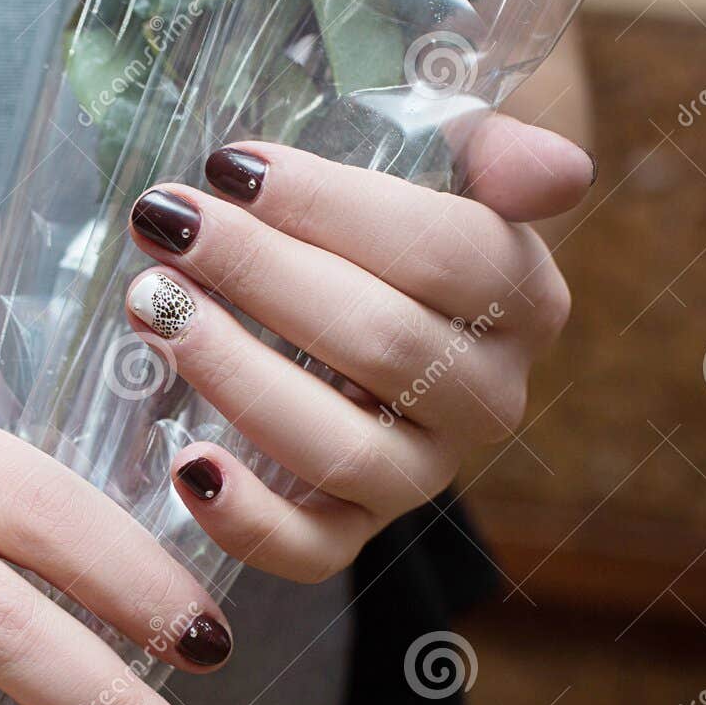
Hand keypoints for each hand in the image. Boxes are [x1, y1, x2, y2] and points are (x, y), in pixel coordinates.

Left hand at [122, 115, 594, 581]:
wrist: (375, 307)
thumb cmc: (390, 221)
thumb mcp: (449, 164)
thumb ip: (498, 153)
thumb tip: (553, 173)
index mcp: (524, 299)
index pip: (444, 251)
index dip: (333, 206)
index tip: (233, 166)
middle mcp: (486, 399)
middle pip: (380, 341)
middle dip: (260, 274)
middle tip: (166, 223)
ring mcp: (421, 474)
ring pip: (340, 447)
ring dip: (237, 375)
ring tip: (152, 308)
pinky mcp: (354, 530)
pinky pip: (310, 551)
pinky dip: (247, 520)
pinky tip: (186, 464)